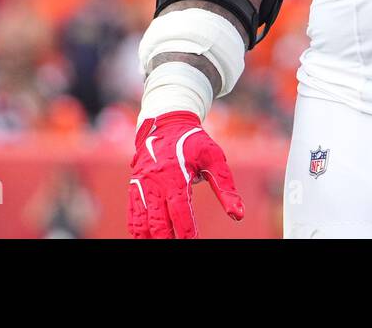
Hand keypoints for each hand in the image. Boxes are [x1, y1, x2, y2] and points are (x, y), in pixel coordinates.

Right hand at [127, 111, 243, 237]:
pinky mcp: (134, 186)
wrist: (166, 123)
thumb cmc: (194, 143)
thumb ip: (225, 188)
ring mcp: (141, 184)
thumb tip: (238, 215)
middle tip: (177, 246)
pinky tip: (146, 238)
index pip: (180, 208)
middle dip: (167, 237)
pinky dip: (137, 228)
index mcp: (175, 174)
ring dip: (151, 236)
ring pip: (142, 219)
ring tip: (161, 244)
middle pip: (158, 218)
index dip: (186, 228)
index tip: (193, 241)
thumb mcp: (214, 158)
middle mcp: (154, 180)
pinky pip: (133, 213)